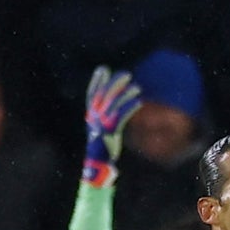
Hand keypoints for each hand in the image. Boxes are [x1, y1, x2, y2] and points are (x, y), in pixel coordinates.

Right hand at [83, 66, 141, 187]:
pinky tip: (139, 102)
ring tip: (137, 87)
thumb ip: (104, 116)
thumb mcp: (100, 128)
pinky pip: (121, 116)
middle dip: (114, 83)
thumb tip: (113, 104)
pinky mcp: (110, 131)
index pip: (92, 93)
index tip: (103, 69)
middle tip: (126, 74)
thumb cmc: (101, 145)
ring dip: (126, 94)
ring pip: (114, 104)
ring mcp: (101, 123)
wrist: (97, 161)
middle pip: (104, 94)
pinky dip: (130, 107)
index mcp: (90, 114)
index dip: (97, 81)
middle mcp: (94, 116)